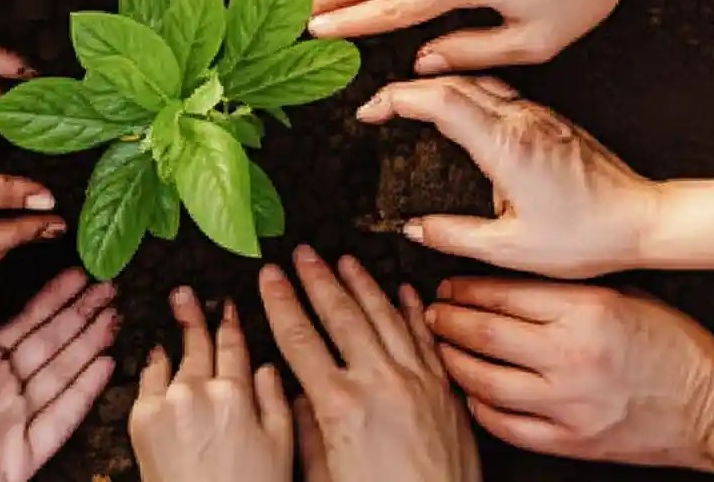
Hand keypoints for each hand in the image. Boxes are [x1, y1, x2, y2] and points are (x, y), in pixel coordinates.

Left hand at [130, 288, 290, 481]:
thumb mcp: (280, 447)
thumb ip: (275, 400)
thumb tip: (266, 366)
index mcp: (238, 394)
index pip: (234, 347)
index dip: (230, 323)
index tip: (227, 305)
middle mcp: (199, 388)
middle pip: (199, 343)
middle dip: (194, 316)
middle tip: (186, 294)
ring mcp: (166, 401)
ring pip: (172, 359)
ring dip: (174, 337)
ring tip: (174, 311)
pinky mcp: (140, 417)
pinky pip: (147, 379)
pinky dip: (152, 364)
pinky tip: (155, 354)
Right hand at [260, 246, 480, 481]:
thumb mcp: (323, 473)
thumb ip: (306, 429)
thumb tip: (294, 395)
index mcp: (339, 404)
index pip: (300, 338)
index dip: (280, 302)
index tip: (268, 276)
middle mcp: (378, 383)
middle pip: (341, 316)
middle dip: (317, 279)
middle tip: (302, 253)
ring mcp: (416, 382)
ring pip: (385, 317)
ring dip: (362, 283)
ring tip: (344, 260)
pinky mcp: (444, 391)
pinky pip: (425, 338)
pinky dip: (412, 310)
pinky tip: (403, 290)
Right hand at [357, 76, 660, 278]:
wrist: (646, 221)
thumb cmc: (586, 238)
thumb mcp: (511, 250)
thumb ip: (455, 236)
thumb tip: (413, 229)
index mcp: (505, 145)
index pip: (438, 100)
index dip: (395, 100)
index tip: (368, 114)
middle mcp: (521, 119)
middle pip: (451, 81)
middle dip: (404, 89)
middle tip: (376, 110)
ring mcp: (538, 115)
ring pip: (476, 80)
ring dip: (435, 85)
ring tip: (407, 106)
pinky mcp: (551, 121)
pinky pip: (498, 91)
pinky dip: (465, 92)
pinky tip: (457, 112)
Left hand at [428, 278, 713, 472]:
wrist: (713, 407)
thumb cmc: (671, 344)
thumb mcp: (621, 295)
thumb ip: (562, 290)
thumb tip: (499, 283)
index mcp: (587, 310)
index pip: (504, 293)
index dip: (464, 288)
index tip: (447, 286)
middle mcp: (573, 355)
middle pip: (484, 334)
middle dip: (446, 321)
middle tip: (431, 314)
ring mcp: (570, 403)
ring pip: (484, 380)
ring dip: (452, 361)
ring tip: (440, 349)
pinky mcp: (571, 440)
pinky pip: (505, 424)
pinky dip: (479, 406)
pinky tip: (470, 391)